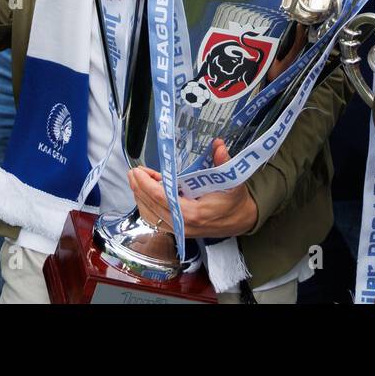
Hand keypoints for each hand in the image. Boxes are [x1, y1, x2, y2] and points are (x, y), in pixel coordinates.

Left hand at [127, 139, 257, 238]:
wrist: (241, 220)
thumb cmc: (235, 200)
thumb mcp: (233, 180)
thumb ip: (224, 162)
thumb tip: (218, 145)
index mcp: (195, 213)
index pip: (163, 199)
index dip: (147, 185)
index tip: (138, 172)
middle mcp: (184, 225)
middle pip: (152, 208)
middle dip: (139, 189)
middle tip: (133, 171)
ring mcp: (180, 230)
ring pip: (151, 215)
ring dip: (140, 197)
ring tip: (136, 179)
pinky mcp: (178, 230)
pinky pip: (156, 220)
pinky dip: (147, 205)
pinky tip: (144, 192)